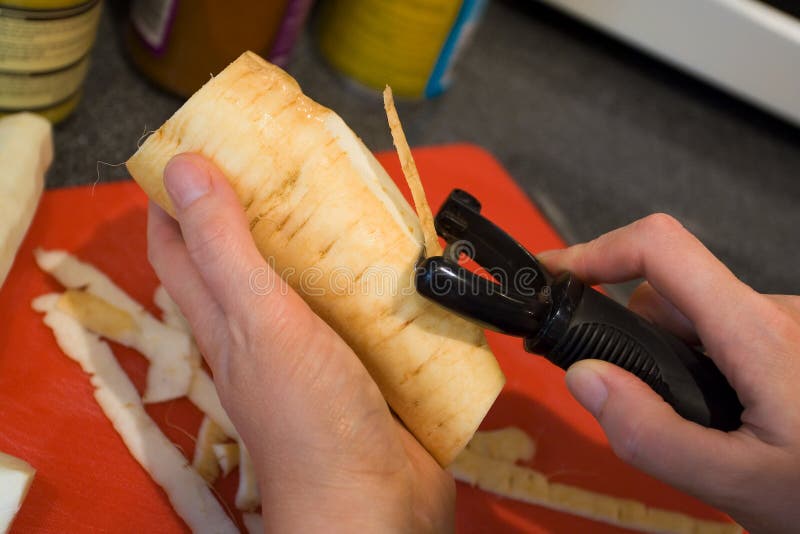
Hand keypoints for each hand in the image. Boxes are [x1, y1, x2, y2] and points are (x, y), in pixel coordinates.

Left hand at [146, 154, 454, 531]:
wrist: (376, 501)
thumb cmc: (309, 421)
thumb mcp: (259, 321)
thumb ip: (224, 249)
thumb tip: (182, 169)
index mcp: (225, 320)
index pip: (181, 245)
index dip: (180, 194)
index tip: (206, 144)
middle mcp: (266, 330)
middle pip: (253, 254)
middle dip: (269, 203)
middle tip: (298, 159)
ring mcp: (319, 347)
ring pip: (317, 278)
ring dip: (334, 238)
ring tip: (361, 194)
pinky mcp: (368, 361)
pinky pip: (370, 307)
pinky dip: (384, 278)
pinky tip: (410, 257)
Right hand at [539, 214, 799, 533]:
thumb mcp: (736, 483)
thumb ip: (651, 433)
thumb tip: (584, 378)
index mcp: (755, 332)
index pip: (660, 247)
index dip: (596, 250)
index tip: (556, 278)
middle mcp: (774, 312)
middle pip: (668, 292)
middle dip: (633, 341)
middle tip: (638, 406)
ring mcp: (788, 325)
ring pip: (695, 318)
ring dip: (671, 359)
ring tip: (699, 428)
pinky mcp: (794, 341)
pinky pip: (724, 334)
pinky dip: (702, 364)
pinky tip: (727, 419)